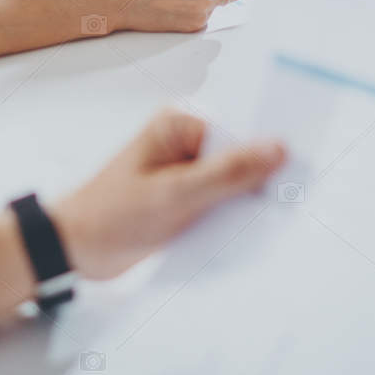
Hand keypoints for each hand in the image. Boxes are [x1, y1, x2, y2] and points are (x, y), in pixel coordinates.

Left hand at [49, 110, 284, 279]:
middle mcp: (185, 142)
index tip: (302, 169)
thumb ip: (226, 173)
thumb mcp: (173, 196)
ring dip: (247, 202)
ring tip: (265, 221)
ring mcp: (186, 170)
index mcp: (181, 124)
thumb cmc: (110, 216)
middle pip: (241, 155)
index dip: (271, 150)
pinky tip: (243, 232)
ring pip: (235, 182)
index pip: (241, 129)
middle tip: (290, 202)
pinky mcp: (186, 196)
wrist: (73, 249)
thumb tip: (276, 149)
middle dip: (262, 179)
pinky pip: (222, 202)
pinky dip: (232, 217)